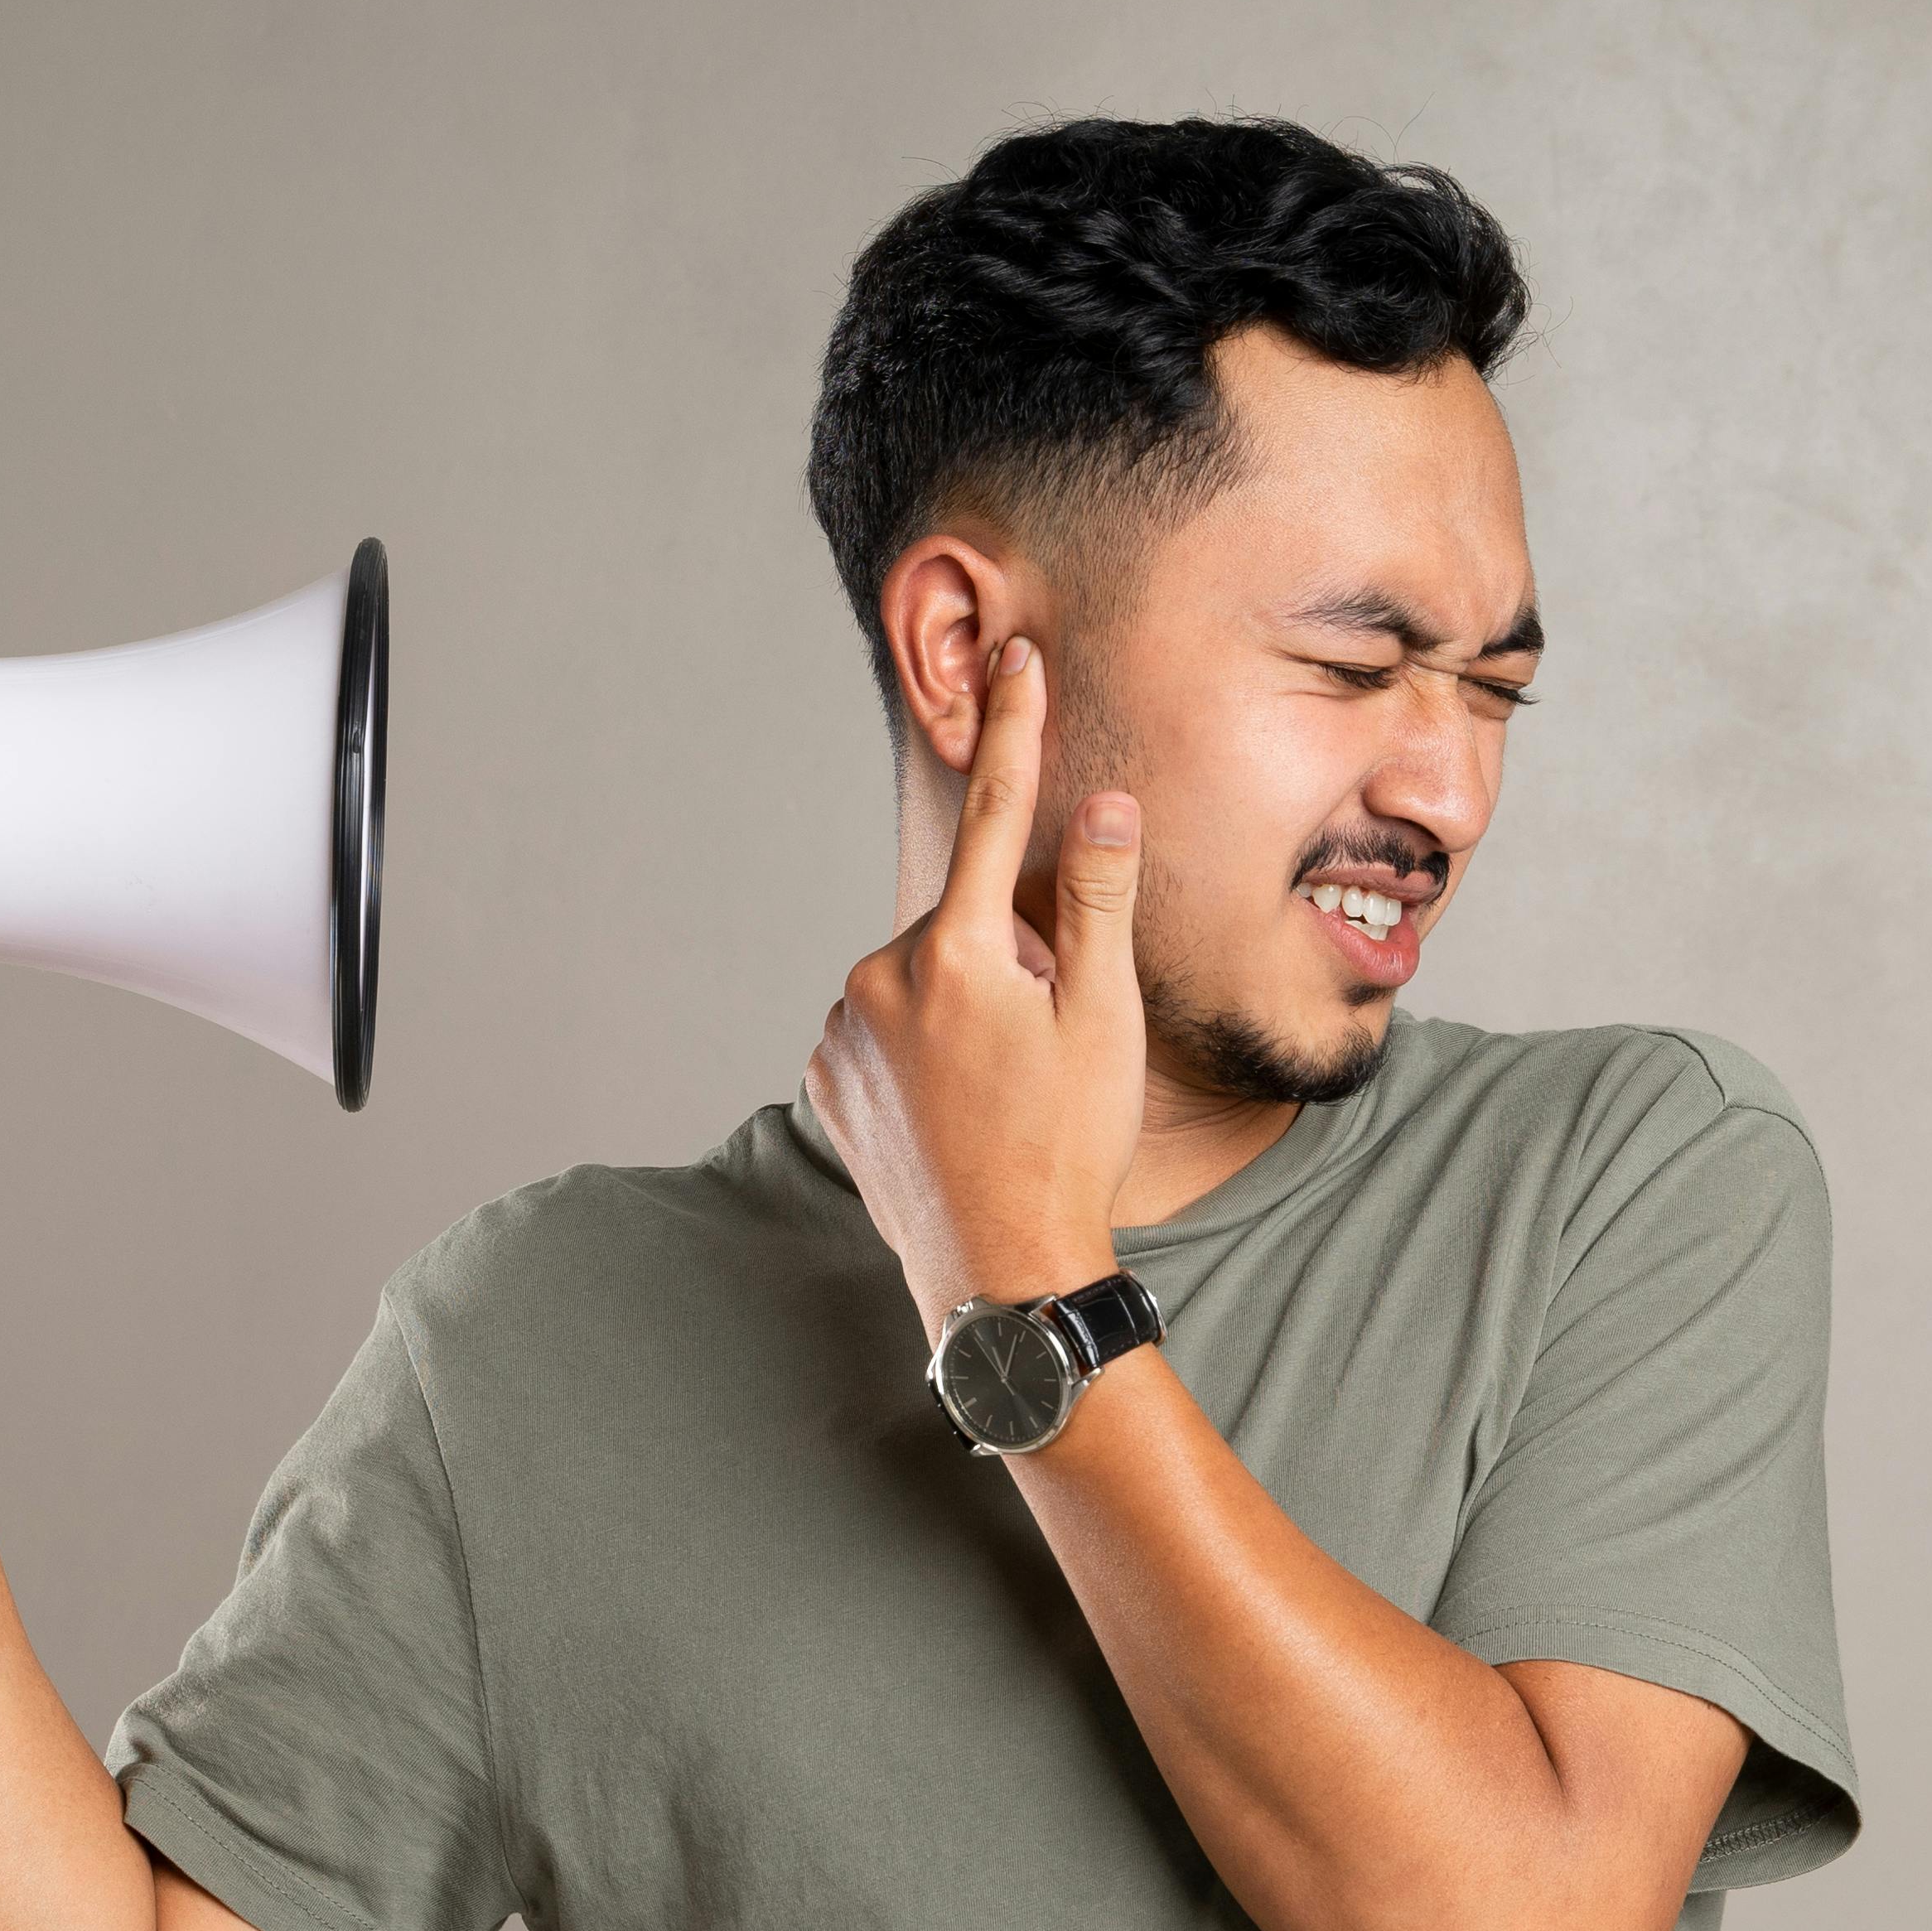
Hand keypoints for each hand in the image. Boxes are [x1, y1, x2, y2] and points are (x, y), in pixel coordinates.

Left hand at [806, 634, 1147, 1333]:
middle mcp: (881, 978)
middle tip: (1045, 1048)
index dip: (1017, 729)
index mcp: (957, 954)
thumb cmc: (1068, 1150)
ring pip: (922, 981)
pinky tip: (956, 1111)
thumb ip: (1098, 901)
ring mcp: (844, 1032)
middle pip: (964, 925)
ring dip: (965, 1009)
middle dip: (1010, 962)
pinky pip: (884, 1031)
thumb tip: (1106, 800)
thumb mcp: (1105, 1020)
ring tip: (1000, 1095)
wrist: (1000, 1274)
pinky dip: (922, 1050)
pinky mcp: (825, 1079)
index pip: (998, 814)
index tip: (1016, 656)